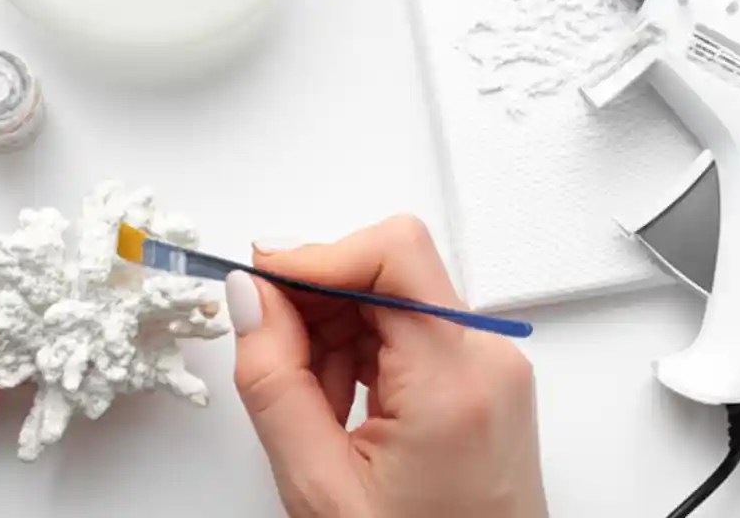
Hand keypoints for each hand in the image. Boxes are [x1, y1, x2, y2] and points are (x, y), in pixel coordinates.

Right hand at [226, 217, 545, 516]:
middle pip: (388, 272)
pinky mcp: (482, 383)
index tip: (260, 282)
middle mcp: (487, 360)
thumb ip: (273, 380)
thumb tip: (249, 294)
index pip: (392, 253)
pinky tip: (337, 409)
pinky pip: (408, 335)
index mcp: (456, 381)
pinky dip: (358, 356)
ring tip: (311, 408)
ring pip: (392, 300)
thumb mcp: (319, 486)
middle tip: (271, 356)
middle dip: (317, 302)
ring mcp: (490, 370)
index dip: (315, 255)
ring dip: (333, 334)